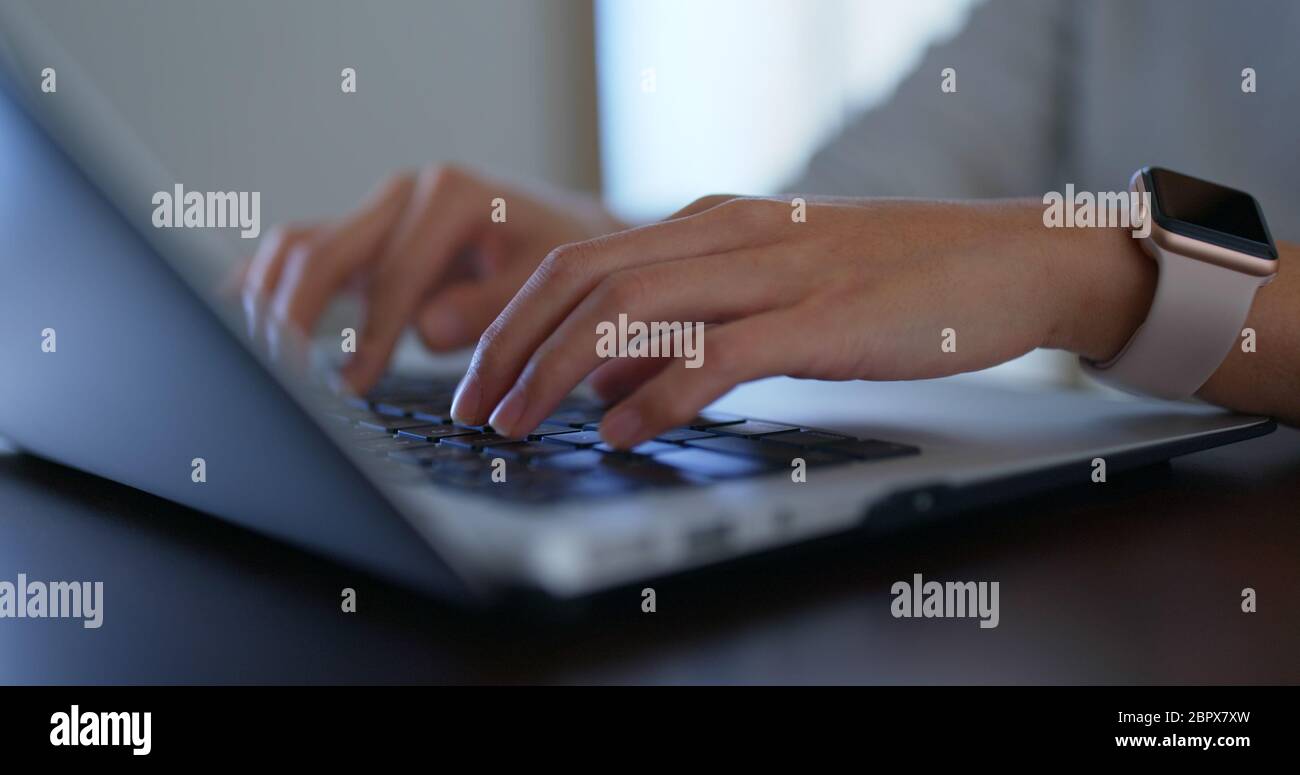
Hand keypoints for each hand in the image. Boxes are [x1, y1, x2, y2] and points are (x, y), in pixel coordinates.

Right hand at [239, 165, 623, 392]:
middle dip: (297, 314)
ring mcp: (379, 212)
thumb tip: (426, 330)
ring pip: (302, 245)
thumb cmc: (565, 260)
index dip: (372, 333)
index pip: (396, 272)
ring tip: (256, 356)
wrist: (574, 235)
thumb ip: (491, 307)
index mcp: (451, 194)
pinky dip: (267, 280)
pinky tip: (232, 311)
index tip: (352, 386)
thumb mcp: (547, 281)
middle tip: (281, 374)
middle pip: (326, 249)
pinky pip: (304, 251)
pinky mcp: (366, 237)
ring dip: (272, 298)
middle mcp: (405, 194)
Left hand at [450, 195, 1156, 446]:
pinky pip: (716, 354)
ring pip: (633, 308)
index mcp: (713, 225)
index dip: (515, 319)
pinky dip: (654, 393)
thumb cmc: (892, 279)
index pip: (581, 260)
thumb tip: (603, 370)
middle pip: (585, 279)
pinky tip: (619, 429)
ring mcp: (776, 273)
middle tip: (477, 407)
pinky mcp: (822, 320)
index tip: (481, 374)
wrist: (1008, 258)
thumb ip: (688, 320)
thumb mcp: (772, 287)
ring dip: (560, 371)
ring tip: (521, 422)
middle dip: (513, 346)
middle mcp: (731, 237)